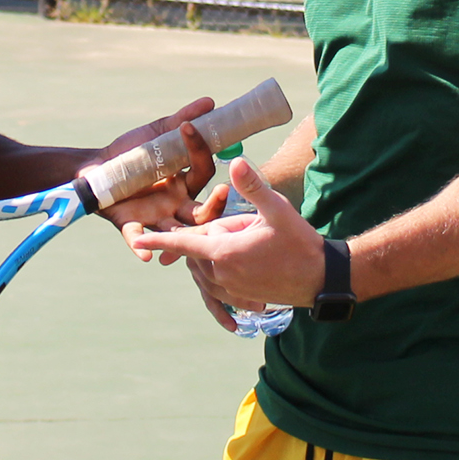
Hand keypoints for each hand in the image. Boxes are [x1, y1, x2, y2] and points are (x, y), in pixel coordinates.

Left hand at [92, 96, 218, 261]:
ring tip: (188, 237)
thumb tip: (210, 103)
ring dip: (182, 236)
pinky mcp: (131, 225)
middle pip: (202, 213)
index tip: (193, 130)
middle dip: (214, 207)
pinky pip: (138, 239)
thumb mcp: (157, 134)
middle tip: (222, 194)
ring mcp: (155, 217)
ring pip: (176, 232)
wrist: (97, 167)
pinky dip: (142, 248)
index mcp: (185, 182)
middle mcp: (176, 204)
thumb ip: (182, 120)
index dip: (202, 153)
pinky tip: (146, 257)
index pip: (203, 172)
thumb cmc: (132, 152)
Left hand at [132, 159, 326, 308]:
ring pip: (208, 266)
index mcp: (224, 252)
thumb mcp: (277, 210)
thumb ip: (252, 186)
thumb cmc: (300, 243)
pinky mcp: (240, 298)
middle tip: (248, 226)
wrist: (322, 278)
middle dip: (215, 234)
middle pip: (200, 248)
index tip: (137, 240)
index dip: (158, 238)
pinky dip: (220, 278)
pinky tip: (241, 266)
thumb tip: (235, 161)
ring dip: (220, 252)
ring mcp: (231, 289)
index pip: (183, 241)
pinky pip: (219, 288)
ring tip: (252, 242)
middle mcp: (221, 274)